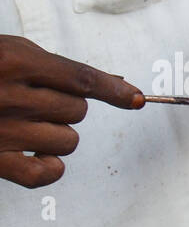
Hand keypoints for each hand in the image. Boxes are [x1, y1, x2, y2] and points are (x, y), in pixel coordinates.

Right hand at [0, 35, 141, 187]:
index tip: (136, 99)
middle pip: (77, 111)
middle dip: (66, 108)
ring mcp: (1, 130)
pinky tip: (35, 156)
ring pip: (68, 141)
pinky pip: (45, 173)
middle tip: (35, 103)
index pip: (81, 78)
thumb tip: (113, 83)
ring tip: (26, 126)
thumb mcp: (5, 52)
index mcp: (13, 61)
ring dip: (56, 136)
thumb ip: (53, 67)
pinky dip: (48, 168)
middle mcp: (9, 95)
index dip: (114, 91)